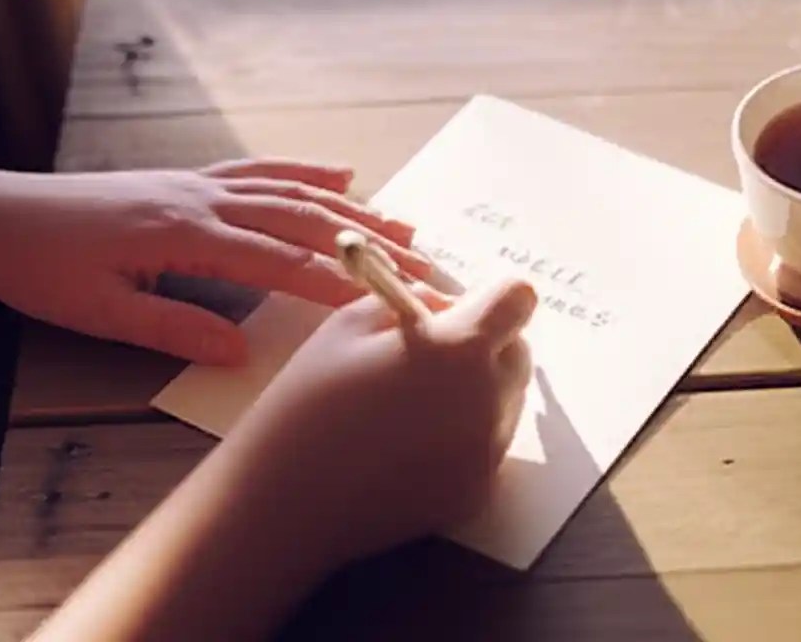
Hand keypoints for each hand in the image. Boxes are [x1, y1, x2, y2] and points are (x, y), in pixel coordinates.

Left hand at [0, 158, 428, 364]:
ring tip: (406, 225)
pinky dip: (306, 170)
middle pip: (305, 220)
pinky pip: (261, 169)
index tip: (390, 303)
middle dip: (370, 244)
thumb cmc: (43, 269)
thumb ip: (174, 329)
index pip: (281, 262)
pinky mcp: (191, 179)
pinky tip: (342, 173)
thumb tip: (243, 353)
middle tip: (425, 263)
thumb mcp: (100, 313)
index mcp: (186, 236)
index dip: (339, 284)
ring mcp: (201, 184)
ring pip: (294, 191)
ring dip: (355, 209)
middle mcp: (205, 201)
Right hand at [225, 276, 536, 562]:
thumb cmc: (307, 401)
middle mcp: (488, 400)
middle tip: (433, 353)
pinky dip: (466, 437)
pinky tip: (412, 444)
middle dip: (487, 343)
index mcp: (458, 348)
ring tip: (415, 403)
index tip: (465, 309)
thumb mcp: (349, 324)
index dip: (493, 298)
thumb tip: (449, 305)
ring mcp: (487, 453)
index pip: (518, 299)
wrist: (282, 502)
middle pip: (518, 352)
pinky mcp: (477, 493)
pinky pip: (489, 447)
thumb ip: (413, 302)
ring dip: (479, 390)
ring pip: (508, 401)